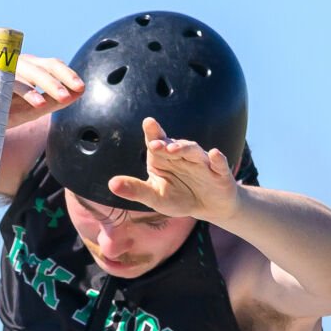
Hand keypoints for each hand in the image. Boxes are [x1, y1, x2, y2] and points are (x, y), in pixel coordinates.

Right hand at [0, 53, 82, 131]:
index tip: (82, 89)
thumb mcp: (19, 114)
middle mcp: (11, 64)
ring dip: (48, 83)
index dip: (67, 75)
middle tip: (78, 89)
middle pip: (42, 63)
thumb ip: (44, 104)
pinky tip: (36, 102)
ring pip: (28, 68)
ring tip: (63, 98)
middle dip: (63, 75)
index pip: (49, 67)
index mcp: (22, 71)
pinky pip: (7, 79)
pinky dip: (24, 89)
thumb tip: (71, 97)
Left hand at [107, 117, 239, 221]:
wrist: (208, 207)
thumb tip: (111, 183)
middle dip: (166, 144)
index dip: (153, 133)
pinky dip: (218, 159)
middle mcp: (183, 155)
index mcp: (165, 158)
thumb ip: (135, 189)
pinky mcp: (219, 173)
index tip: (148, 123)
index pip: (158, 142)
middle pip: (174, 145)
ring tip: (173, 150)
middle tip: (154, 145)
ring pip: (194, 151)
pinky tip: (214, 154)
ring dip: (184, 149)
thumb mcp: (154, 197)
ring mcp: (202, 162)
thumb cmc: (179, 198)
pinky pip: (219, 164)